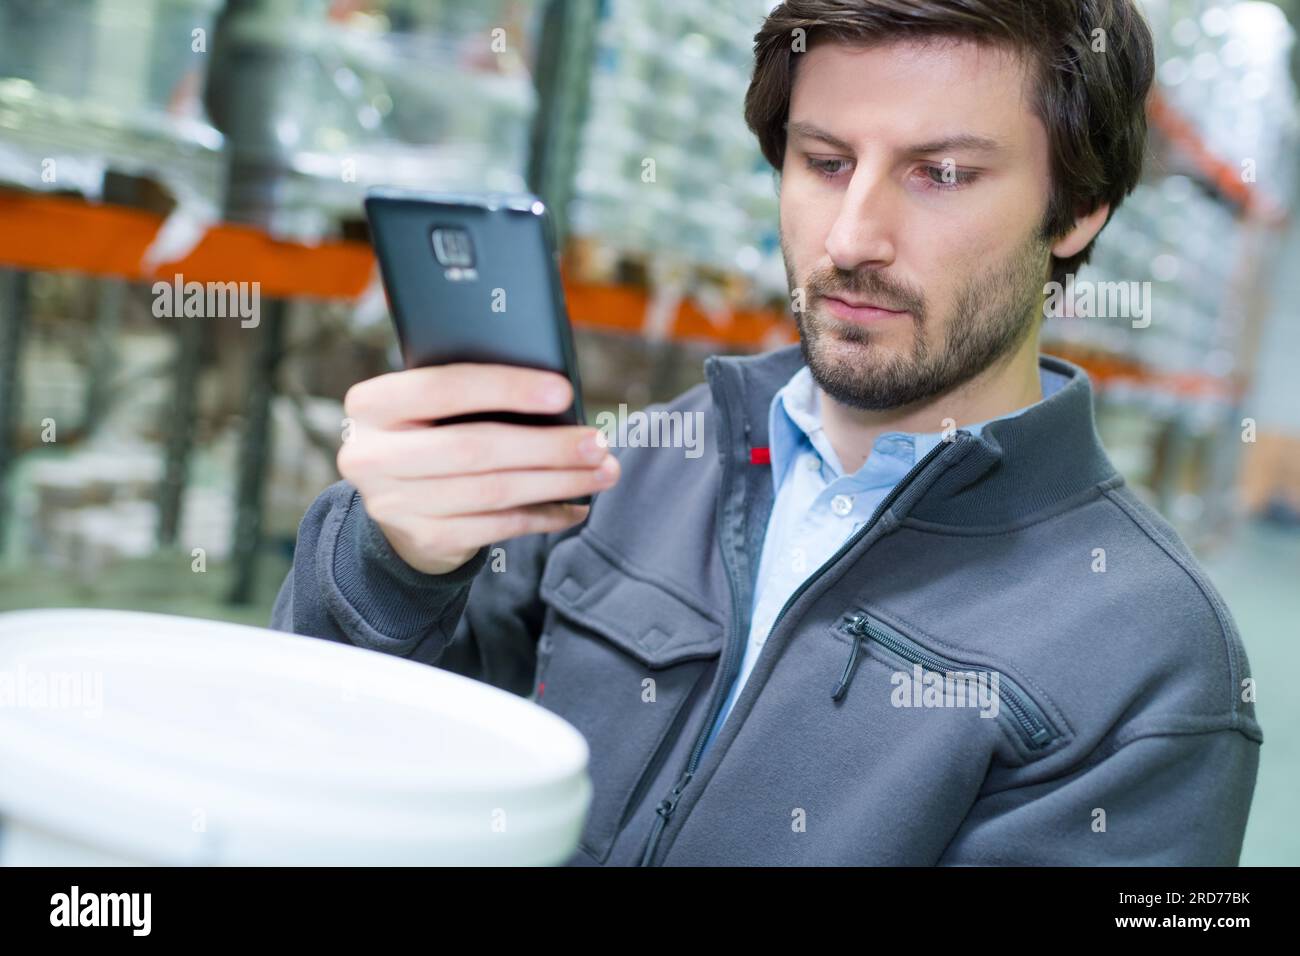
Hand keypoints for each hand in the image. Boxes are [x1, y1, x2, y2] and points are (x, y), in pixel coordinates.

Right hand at [338, 363, 618, 574]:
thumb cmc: (431, 435)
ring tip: (601, 473)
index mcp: (372, 405)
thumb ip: (471, 396)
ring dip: (557, 483)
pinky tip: (574, 505)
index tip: (562, 391)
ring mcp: (395, 504)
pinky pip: (499, 527)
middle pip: (475, 447)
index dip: (506, 388)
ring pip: (494, 492)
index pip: (443, 388)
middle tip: (598, 444)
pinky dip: (544, 516)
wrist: (396, 503)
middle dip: (547, 446)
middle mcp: (373, 456)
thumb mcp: (430, 408)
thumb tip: (557, 399)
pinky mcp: (425, 539)